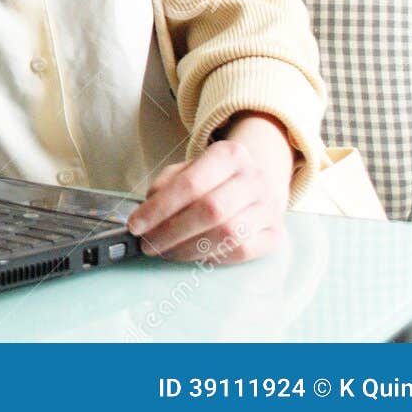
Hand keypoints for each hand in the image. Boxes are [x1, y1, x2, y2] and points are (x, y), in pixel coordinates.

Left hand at [126, 122, 292, 264]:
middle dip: (171, 232)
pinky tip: (193, 256)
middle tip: (148, 244)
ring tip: (166, 252)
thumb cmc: (214, 178)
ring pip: (227, 234)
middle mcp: (254, 178)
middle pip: (210, 211)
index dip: (159, 208)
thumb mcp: (187, 169)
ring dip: (188, 249)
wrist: (257, 183)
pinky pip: (241, 251)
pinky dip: (212, 257)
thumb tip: (145, 215)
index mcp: (229, 154)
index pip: (190, 184)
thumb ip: (165, 186)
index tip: (136, 226)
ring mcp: (268, 207)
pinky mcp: (275, 234)